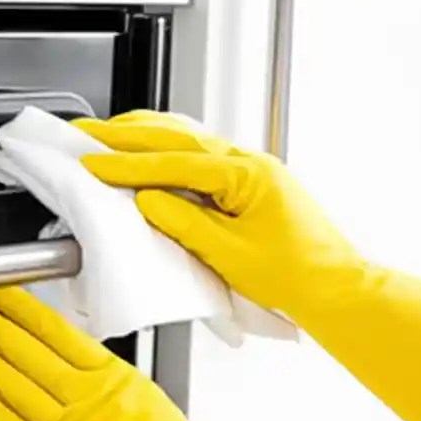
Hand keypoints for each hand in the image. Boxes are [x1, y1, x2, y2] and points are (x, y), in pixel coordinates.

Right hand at [73, 110, 366, 320]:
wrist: (334, 288)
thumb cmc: (295, 276)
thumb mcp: (229, 255)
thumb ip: (183, 224)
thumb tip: (147, 202)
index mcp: (246, 175)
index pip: (173, 163)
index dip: (127, 164)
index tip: (92, 162)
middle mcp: (249, 163)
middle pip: (177, 137)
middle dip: (126, 134)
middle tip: (86, 132)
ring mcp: (250, 170)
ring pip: (188, 139)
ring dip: (145, 135)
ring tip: (108, 133)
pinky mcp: (248, 184)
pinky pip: (200, 156)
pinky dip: (167, 151)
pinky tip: (150, 152)